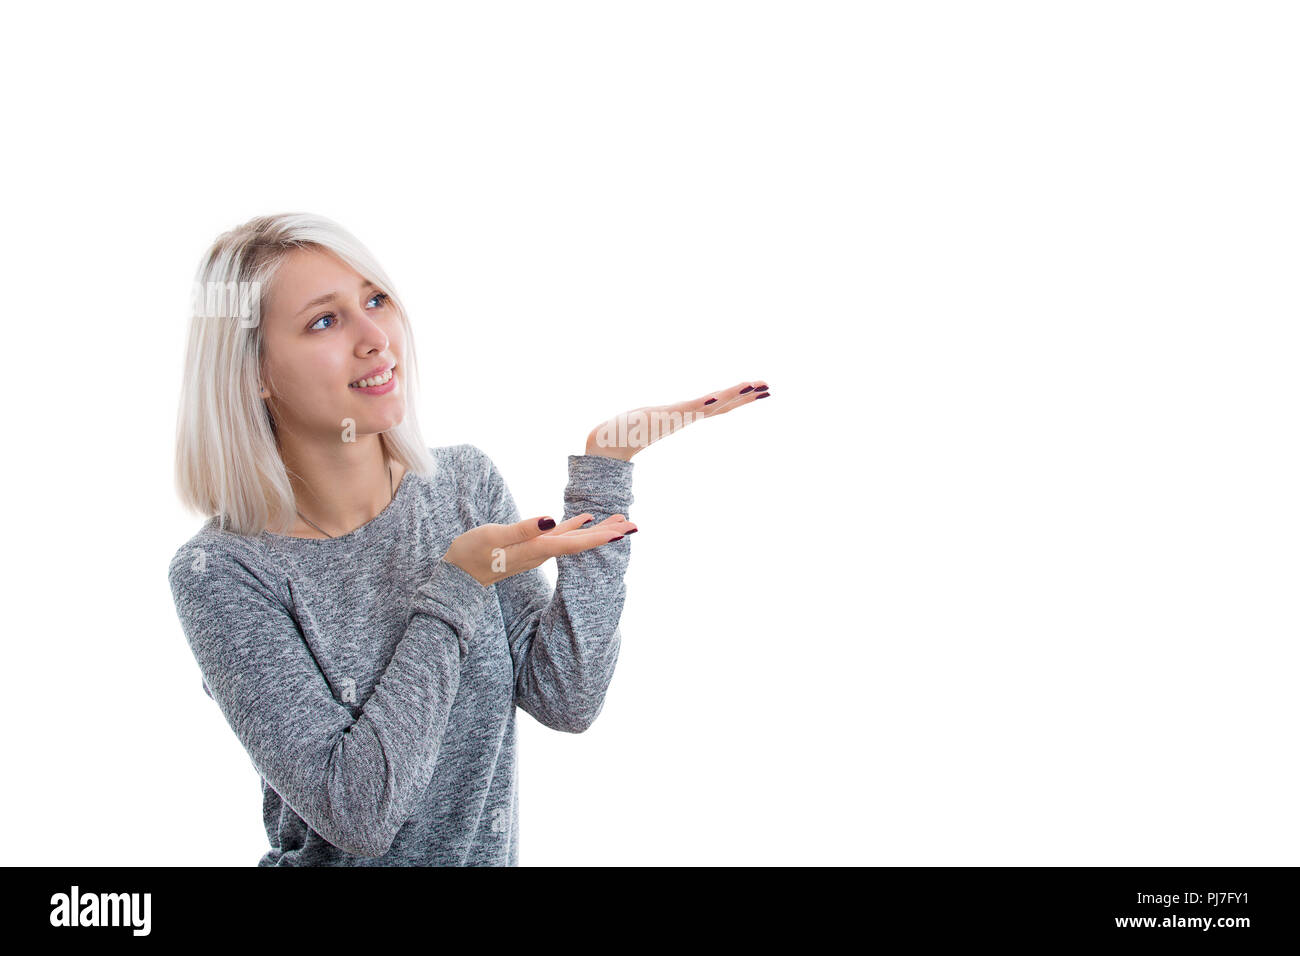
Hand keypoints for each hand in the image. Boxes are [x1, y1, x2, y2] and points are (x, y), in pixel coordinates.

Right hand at [442, 512, 638, 586]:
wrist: (457, 575)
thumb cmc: (470, 554)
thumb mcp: (493, 537)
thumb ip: (521, 529)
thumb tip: (550, 521)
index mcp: (536, 549)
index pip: (573, 544)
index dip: (597, 538)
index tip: (620, 534)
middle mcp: (542, 552)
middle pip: (581, 543)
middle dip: (608, 534)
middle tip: (635, 525)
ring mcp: (538, 550)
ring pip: (575, 539)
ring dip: (598, 530)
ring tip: (620, 520)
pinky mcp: (531, 547)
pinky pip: (560, 536)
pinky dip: (576, 527)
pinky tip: (586, 518)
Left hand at [584, 379, 771, 460]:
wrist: (609, 440)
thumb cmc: (625, 429)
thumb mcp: (647, 415)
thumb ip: (654, 414)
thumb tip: (653, 413)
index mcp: (685, 414)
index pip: (718, 404)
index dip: (739, 398)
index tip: (758, 389)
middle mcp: (687, 416)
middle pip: (723, 404)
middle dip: (745, 397)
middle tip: (768, 387)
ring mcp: (678, 417)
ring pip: (712, 405)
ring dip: (733, 396)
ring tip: (753, 387)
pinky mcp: (666, 417)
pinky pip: (690, 409)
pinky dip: (705, 403)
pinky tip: (717, 398)